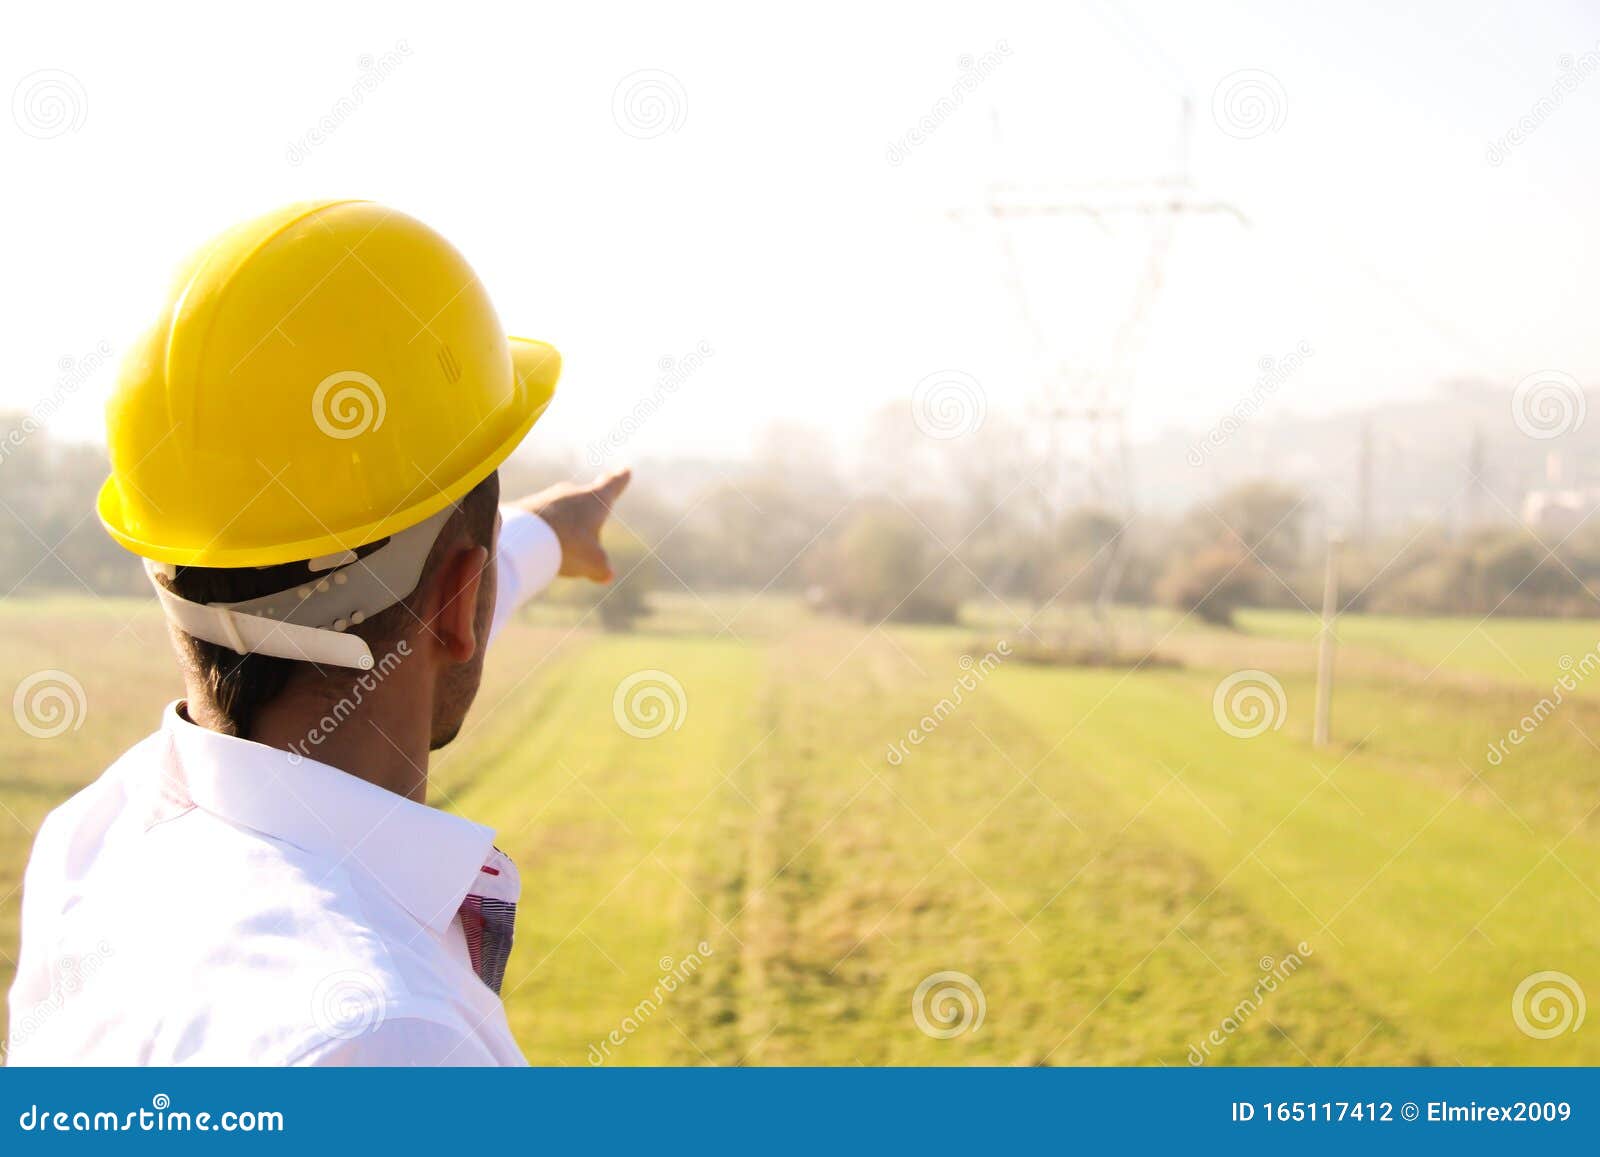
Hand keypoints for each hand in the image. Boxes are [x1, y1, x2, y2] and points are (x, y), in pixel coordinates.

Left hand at [514, 468, 631, 582]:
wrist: (520, 537)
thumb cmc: (567, 545)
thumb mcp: (592, 563)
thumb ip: (602, 568)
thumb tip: (606, 573)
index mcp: (595, 499)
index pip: (612, 484)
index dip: (620, 479)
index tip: (625, 471)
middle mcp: (571, 493)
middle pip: (585, 496)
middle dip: (589, 506)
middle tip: (594, 509)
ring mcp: (546, 498)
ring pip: (560, 511)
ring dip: (563, 524)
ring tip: (561, 546)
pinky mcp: (524, 508)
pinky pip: (539, 521)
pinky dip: (543, 532)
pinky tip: (537, 550)